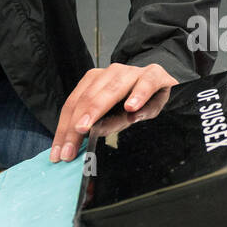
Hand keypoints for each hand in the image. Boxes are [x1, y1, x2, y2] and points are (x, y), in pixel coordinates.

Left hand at [49, 62, 176, 162]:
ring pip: (112, 89)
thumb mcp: (118, 117)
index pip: (74, 104)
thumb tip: (87, 138)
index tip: (59, 153)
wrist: (167, 85)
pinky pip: (146, 82)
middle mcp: (111, 73)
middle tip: (70, 149)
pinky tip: (132, 108)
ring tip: (88, 128)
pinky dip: (139, 95)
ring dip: (98, 108)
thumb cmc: (139, 102)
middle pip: (88, 98)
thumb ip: (103, 125)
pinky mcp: (155, 75)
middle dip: (76, 126)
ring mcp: (133, 72)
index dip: (64, 129)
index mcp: (96, 81)